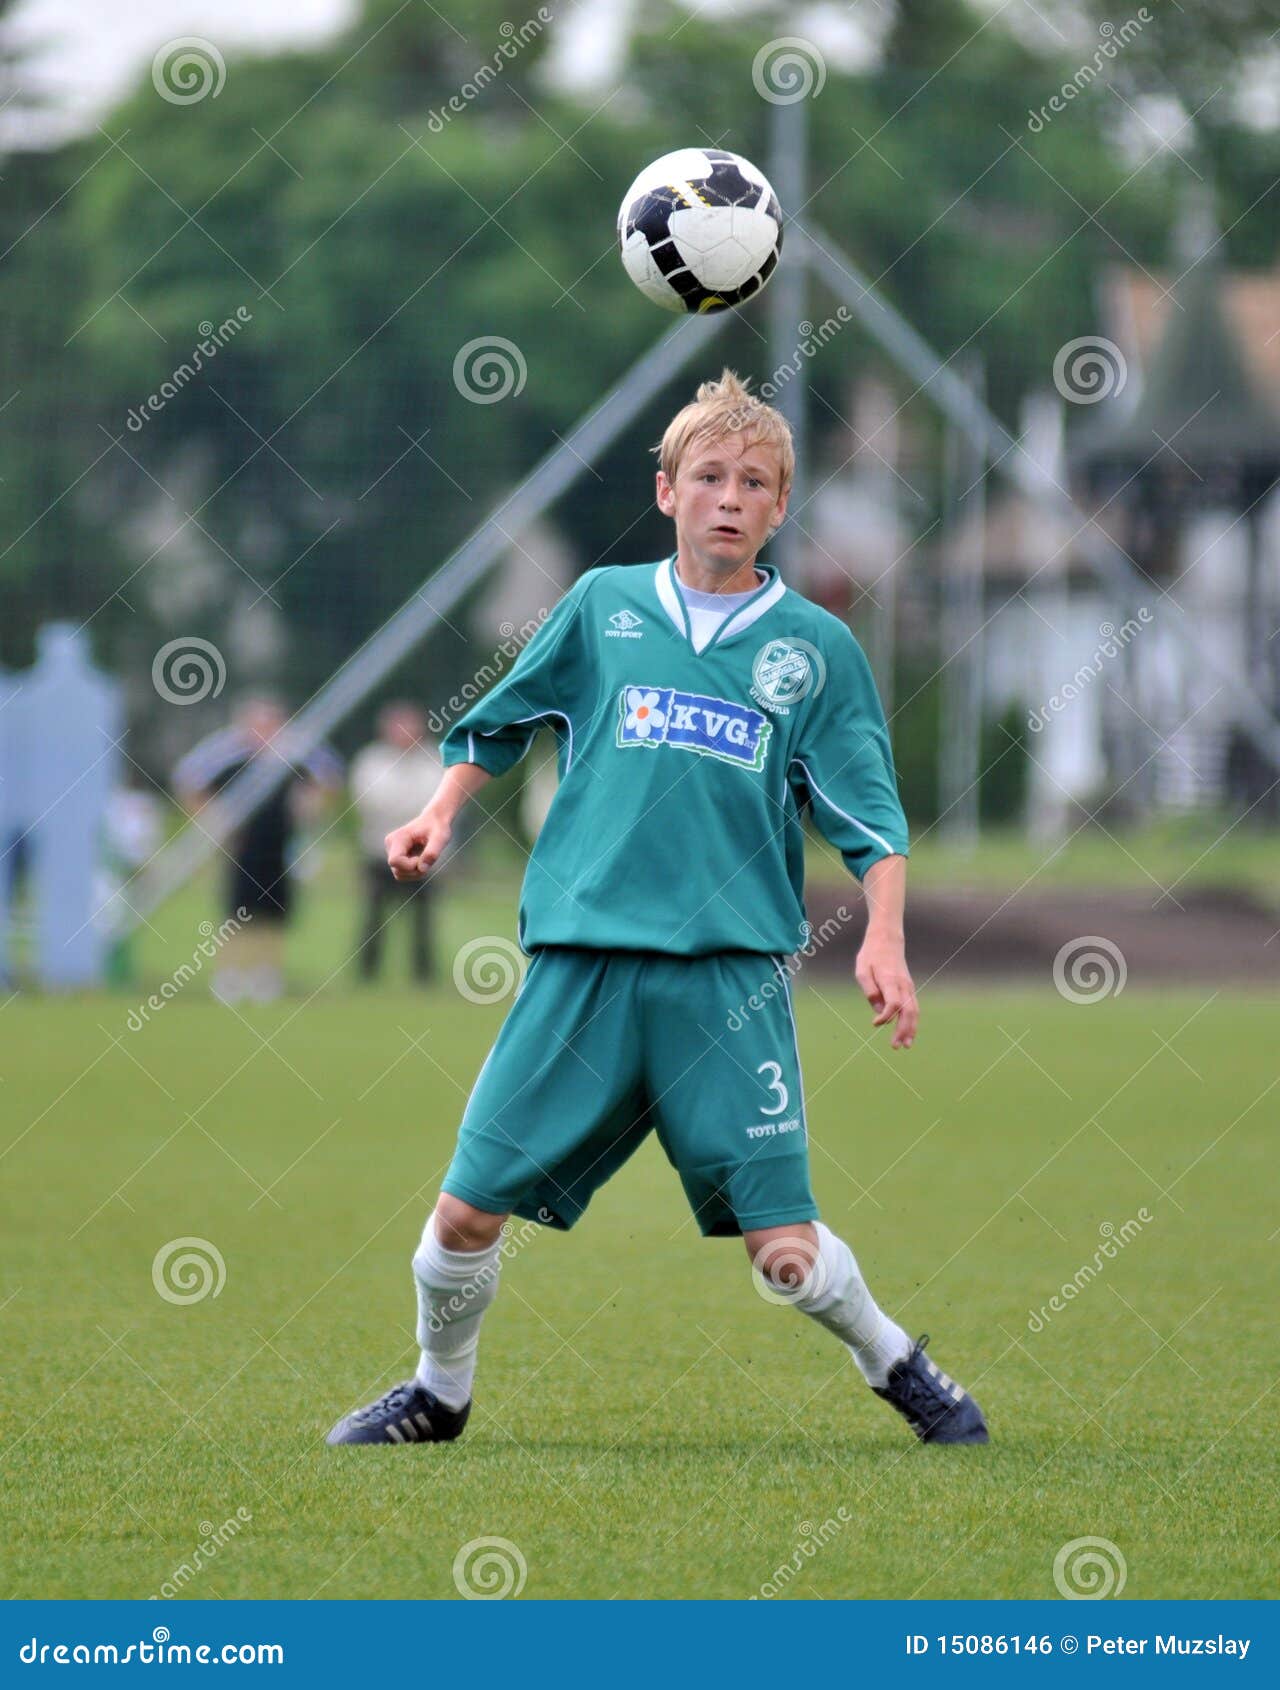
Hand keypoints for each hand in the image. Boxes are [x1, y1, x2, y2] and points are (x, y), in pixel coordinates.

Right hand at [385, 807, 450, 879]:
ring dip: (415, 873)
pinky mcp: (396, 856)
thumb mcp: (440, 838)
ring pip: (399, 874)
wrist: (434, 820)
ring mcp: (391, 851)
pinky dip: (413, 872)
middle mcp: (391, 844)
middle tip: (428, 860)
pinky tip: (422, 861)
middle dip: (415, 871)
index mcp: (398, 838)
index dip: (410, 865)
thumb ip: (432, 852)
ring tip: (426, 860)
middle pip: (397, 870)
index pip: (395, 861)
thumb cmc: (437, 827)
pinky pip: (402, 873)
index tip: (423, 858)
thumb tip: (422, 869)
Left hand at [855, 935, 918, 1049]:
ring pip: (914, 1011)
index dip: (886, 1017)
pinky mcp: (909, 988)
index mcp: (889, 980)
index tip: (874, 1023)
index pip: (893, 1003)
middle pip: (908, 1011)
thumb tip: (878, 1010)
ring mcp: (908, 986)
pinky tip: (908, 1033)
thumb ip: (869, 990)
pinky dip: (913, 1021)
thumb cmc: (871, 955)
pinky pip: (914, 1007)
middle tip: (895, 1046)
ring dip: (911, 1029)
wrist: (887, 939)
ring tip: (905, 1045)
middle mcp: (903, 985)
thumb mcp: (862, 969)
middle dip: (903, 1030)